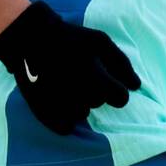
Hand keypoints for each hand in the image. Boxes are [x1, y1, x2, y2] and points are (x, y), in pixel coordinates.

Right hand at [0, 0, 141, 134]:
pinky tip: (57, 97)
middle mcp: (80, 96)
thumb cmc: (69, 38)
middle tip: (78, 73)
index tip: (107, 81)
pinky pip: (65, 127)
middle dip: (94, 90)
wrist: (29, 39)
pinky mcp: (45, 115)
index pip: (120, 99)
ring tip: (65, 82)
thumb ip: (121, 63)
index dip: (116, 90)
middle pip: (99, 103)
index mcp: (97, 79)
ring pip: (81, 114)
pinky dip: (64, 116)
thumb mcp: (100, 41)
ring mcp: (61, 107)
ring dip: (78, 102)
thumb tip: (136, 86)